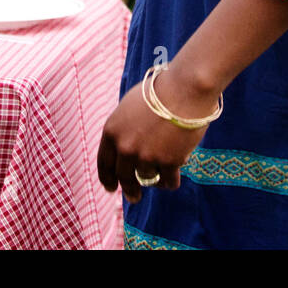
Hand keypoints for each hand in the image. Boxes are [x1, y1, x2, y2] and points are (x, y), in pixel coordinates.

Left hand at [96, 67, 216, 203]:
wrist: (184, 89)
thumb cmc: (159, 91)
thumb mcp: (129, 107)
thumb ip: (124, 129)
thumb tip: (124, 146)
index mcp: (111, 131)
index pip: (103, 163)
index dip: (107, 179)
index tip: (111, 188)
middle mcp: (125, 147)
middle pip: (124, 177)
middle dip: (129, 190)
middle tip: (134, 197)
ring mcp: (146, 157)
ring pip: (149, 179)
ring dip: (156, 177)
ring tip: (164, 170)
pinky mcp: (168, 163)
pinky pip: (168, 182)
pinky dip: (171, 180)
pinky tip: (174, 176)